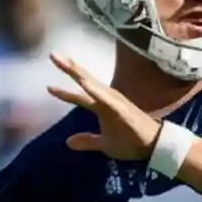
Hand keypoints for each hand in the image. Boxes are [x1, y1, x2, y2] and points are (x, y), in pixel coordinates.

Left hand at [46, 53, 160, 160]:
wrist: (154, 147)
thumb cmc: (132, 142)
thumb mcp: (105, 144)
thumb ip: (88, 141)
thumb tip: (68, 142)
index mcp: (101, 106)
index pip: (79, 97)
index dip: (64, 92)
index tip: (48, 87)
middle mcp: (107, 100)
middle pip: (85, 81)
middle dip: (70, 68)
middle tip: (53, 55)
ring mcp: (115, 102)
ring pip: (94, 85)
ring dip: (80, 74)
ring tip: (67, 63)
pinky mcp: (122, 109)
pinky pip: (106, 98)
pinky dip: (95, 90)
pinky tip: (84, 83)